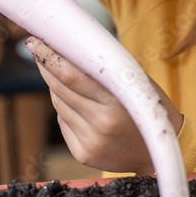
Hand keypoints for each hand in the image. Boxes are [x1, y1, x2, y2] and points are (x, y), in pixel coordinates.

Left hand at [27, 37, 182, 174]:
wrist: (158, 153)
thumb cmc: (150, 110)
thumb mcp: (138, 84)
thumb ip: (109, 69)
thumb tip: (74, 48)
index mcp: (117, 102)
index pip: (72, 75)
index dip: (50, 57)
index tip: (36, 42)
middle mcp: (102, 123)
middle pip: (60, 88)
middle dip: (46, 66)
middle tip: (37, 49)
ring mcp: (91, 141)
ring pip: (59, 104)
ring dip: (57, 87)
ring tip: (64, 76)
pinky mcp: (83, 154)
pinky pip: (64, 122)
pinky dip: (66, 110)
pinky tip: (80, 106)